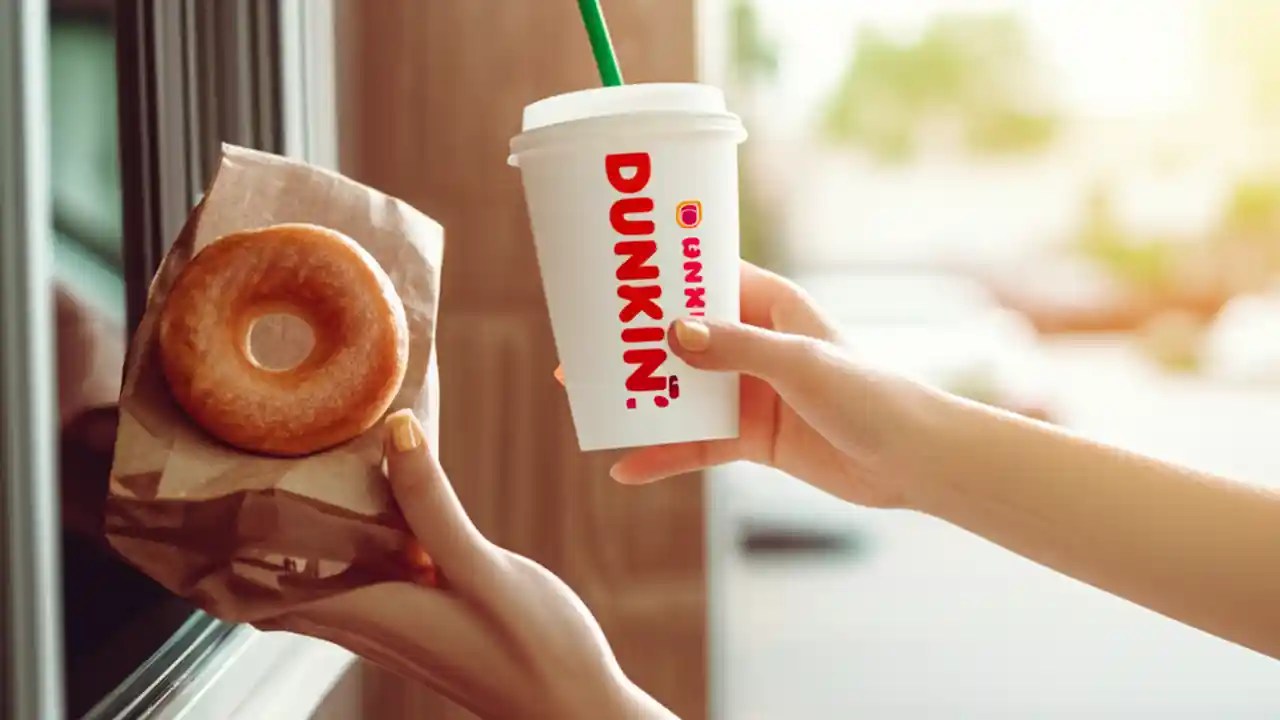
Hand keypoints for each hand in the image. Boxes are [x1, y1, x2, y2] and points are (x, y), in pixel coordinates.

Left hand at [258, 411, 675, 719]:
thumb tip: (393, 432)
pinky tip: (373, 511)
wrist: (577, 711)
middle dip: (251, 534)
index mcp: (373, 613)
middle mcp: (372, 627)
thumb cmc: (539, 652)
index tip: (204, 491)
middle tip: (243, 466)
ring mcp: (397, 631)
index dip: (222, 546)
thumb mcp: (485, 572)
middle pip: (279, 583)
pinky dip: (348, 547)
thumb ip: (434, 507)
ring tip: (294, 473)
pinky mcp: (423, 627)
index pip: (262, 586)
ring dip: (299, 537)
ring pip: (320, 582)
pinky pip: (362, 584)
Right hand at [562, 262, 933, 508]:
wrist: (908, 460)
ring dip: (640, 397)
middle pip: (682, 336)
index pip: (706, 276)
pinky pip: (697, 443)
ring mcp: (750, 391)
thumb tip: (671, 333)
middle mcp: (756, 343)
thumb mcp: (796, 363)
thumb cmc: (866, 393)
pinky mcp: (751, 437)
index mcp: (772, 304)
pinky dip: (664, 454)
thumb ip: (734, 348)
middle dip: (635, 342)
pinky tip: (626, 468)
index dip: (662, 274)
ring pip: (682, 391)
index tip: (614, 273)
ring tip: (587, 401)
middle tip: (582, 345)